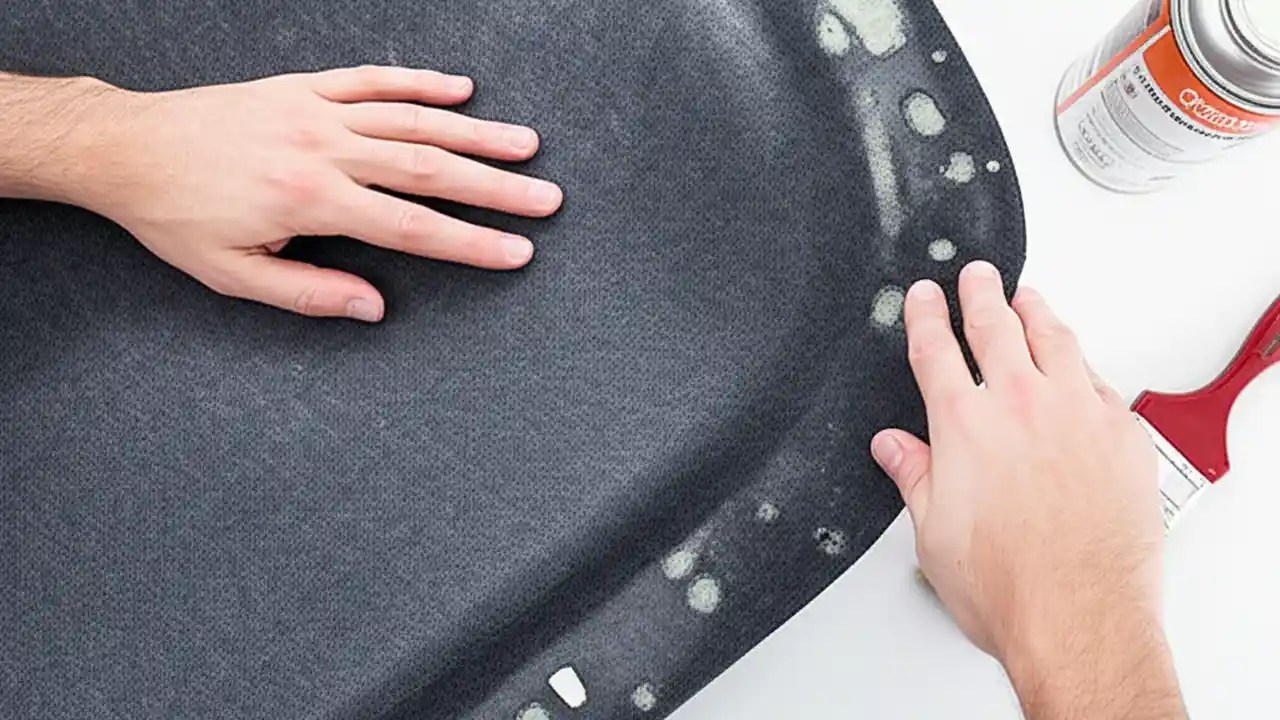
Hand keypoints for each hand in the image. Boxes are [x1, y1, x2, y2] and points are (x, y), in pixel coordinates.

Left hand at [66, 66, 562, 321]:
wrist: (125, 147)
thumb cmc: (176, 217)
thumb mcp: (234, 276)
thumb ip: (309, 293)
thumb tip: (374, 308)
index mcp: (309, 200)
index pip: (410, 227)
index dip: (469, 242)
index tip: (517, 251)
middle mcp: (322, 149)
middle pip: (428, 168)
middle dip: (494, 187)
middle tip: (546, 199)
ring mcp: (315, 110)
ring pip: (412, 120)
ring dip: (474, 133)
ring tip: (526, 146)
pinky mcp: (302, 86)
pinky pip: (371, 79)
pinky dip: (419, 82)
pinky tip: (461, 90)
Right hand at [871, 262, 1184, 717]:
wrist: (1078, 615)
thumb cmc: (1008, 585)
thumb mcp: (933, 532)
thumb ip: (913, 476)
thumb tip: (892, 448)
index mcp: (964, 426)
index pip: (936, 349)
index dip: (926, 314)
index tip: (925, 296)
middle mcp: (1021, 405)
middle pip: (996, 326)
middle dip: (981, 294)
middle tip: (977, 275)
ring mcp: (1076, 413)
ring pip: (1055, 339)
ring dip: (1036, 312)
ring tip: (1027, 298)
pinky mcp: (1122, 433)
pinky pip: (1097, 379)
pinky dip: (1080, 362)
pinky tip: (1077, 364)